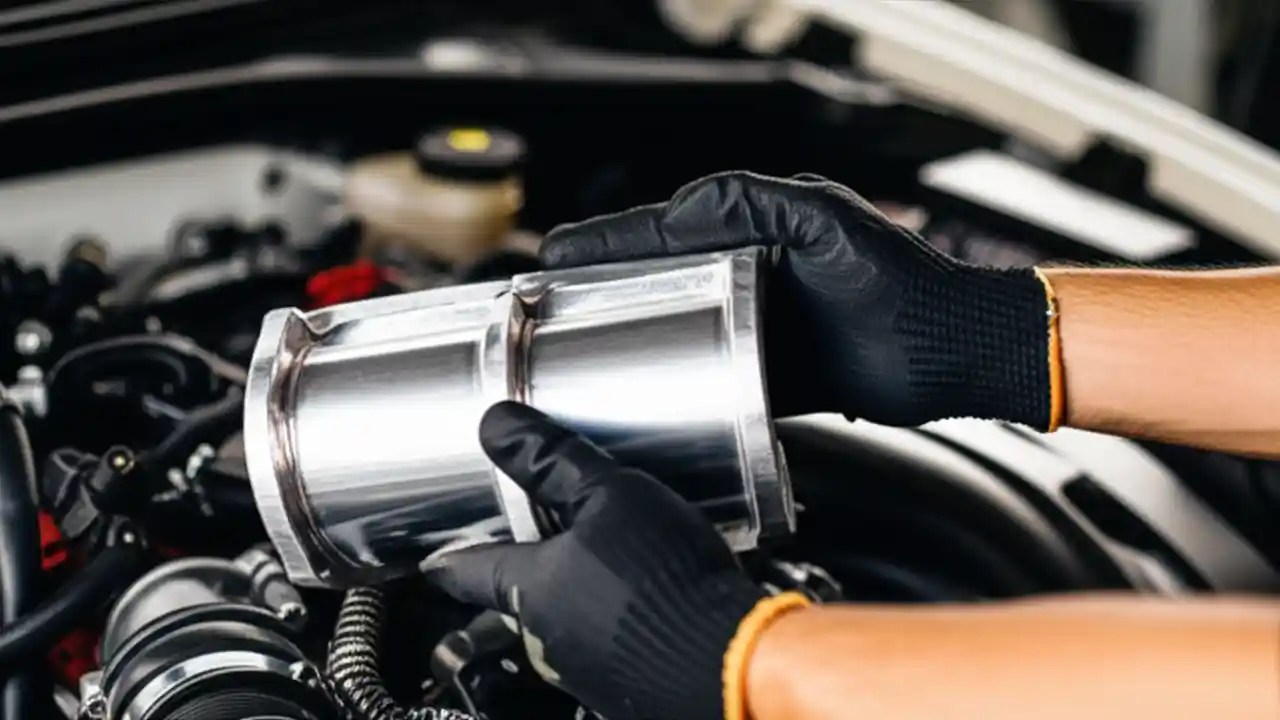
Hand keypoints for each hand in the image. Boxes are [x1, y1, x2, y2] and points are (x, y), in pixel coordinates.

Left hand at [422, 401, 769, 719]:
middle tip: (551, 535)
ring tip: (618, 558)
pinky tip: (654, 595)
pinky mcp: (625, 683)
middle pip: (519, 595)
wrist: (727, 661)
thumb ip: (550, 460)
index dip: (450, 557)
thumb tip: (500, 427)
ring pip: (565, 621)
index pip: (468, 570)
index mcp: (529, 586)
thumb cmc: (667, 582)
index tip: (437, 557)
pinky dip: (620, 616)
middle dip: (533, 567)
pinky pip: (608, 642)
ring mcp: (583, 667)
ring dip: (582, 592)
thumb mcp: (609, 494)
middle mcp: (544, 636)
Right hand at [541, 172, 1054, 427]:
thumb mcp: (825, 223)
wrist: (952, 353)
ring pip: (683, 320)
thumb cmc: (903, 287)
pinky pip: (717, 366)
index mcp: (765, 230)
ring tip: (580, 338)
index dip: (612, 241)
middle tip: (553, 294)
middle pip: (666, 275)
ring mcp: (766, 321)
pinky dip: (679, 371)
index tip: (560, 254)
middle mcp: (760, 272)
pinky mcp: (780, 369)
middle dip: (608, 282)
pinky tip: (647, 384)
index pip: (670, 231)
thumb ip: (758, 202)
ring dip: (633, 327)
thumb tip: (686, 204)